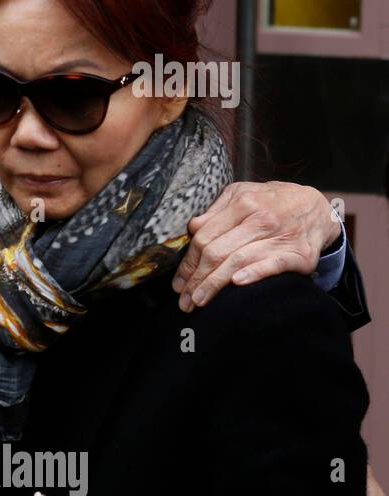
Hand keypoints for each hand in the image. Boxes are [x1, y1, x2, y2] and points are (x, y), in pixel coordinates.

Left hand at [171, 181, 340, 311]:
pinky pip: (272, 265)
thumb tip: (193, 228)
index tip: (178, 282)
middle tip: (184, 299)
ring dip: (215, 284)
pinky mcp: (299, 254)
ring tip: (199, 301)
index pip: (205, 237)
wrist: (318, 208)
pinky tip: (236, 284)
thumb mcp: (242, 194)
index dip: (187, 262)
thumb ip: (217, 210)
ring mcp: (280, 237)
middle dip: (196, 279)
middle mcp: (261, 219)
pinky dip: (254, 273)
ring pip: (238, 261)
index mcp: (243, 203)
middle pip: (217, 252)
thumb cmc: (272, 203)